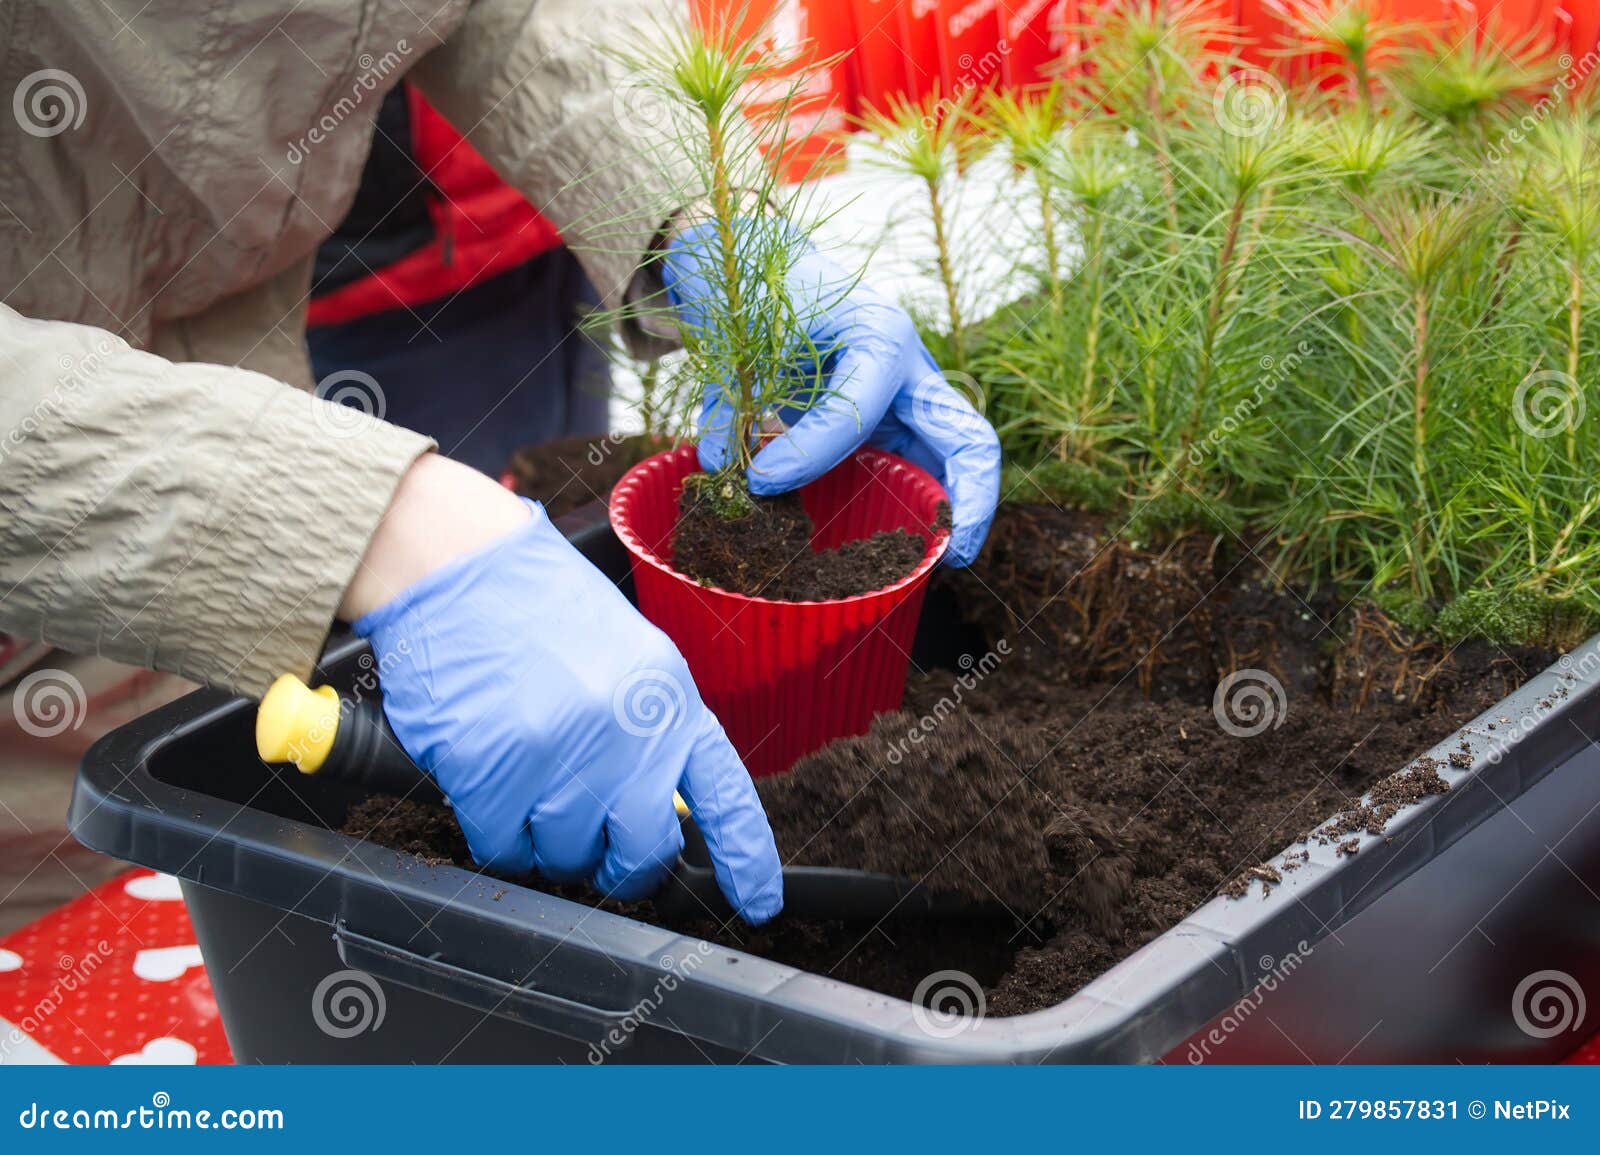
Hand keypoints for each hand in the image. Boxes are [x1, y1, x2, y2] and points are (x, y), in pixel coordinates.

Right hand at [343, 456, 782, 922]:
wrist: (460, 563)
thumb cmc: (538, 609)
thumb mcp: (628, 657)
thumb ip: (652, 731)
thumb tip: (659, 811)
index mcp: (668, 697)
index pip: (724, 795)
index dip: (746, 858)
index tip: (756, 903)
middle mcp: (627, 729)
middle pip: (642, 850)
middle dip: (618, 863)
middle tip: (592, 844)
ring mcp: (562, 751)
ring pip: (567, 856)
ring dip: (545, 839)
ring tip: (527, 780)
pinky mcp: (496, 769)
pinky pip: (504, 849)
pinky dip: (496, 833)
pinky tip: (490, 786)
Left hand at [665, 221, 1000, 565]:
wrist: (761, 260)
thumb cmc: (755, 290)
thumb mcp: (738, 345)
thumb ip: (731, 409)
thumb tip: (723, 470)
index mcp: (879, 334)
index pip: (857, 411)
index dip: (808, 453)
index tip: (759, 479)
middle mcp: (910, 366)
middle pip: (967, 437)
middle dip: (970, 500)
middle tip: (949, 555)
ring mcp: (908, 394)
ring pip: (953, 457)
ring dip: (947, 510)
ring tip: (929, 564)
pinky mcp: (894, 416)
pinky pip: (920, 464)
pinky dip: (914, 502)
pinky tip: (891, 543)